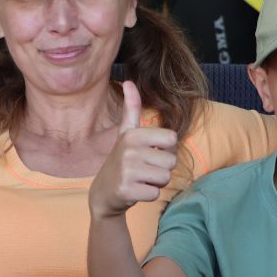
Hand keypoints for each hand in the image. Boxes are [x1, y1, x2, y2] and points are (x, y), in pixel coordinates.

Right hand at [88, 81, 178, 220]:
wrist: (104, 192)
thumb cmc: (122, 160)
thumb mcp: (126, 133)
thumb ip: (131, 108)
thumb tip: (128, 81)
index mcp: (133, 134)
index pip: (172, 139)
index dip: (165, 149)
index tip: (149, 152)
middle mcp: (128, 150)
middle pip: (171, 161)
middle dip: (161, 169)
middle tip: (143, 170)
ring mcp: (126, 170)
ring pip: (165, 177)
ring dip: (156, 182)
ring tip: (140, 180)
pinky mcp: (126, 190)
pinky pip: (155, 193)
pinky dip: (148, 195)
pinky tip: (135, 191)